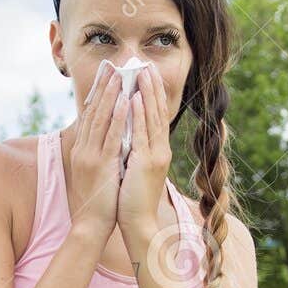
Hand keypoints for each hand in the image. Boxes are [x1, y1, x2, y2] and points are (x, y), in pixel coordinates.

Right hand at [67, 64, 127, 248]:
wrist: (91, 225)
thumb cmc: (98, 201)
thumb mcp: (95, 172)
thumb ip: (99, 153)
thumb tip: (108, 138)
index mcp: (81, 150)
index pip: (89, 116)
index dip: (97, 94)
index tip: (106, 76)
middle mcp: (83, 149)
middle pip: (92, 111)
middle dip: (103, 87)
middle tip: (112, 65)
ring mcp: (90, 156)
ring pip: (101, 118)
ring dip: (111, 94)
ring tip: (119, 74)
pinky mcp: (101, 165)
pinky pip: (111, 136)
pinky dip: (117, 116)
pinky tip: (125, 100)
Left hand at [117, 62, 172, 254]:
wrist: (139, 224)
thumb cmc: (133, 199)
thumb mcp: (135, 169)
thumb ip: (135, 151)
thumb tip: (127, 135)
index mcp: (157, 151)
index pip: (155, 116)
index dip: (152, 94)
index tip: (146, 74)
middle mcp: (160, 150)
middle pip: (156, 111)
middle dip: (151, 86)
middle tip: (145, 63)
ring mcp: (155, 156)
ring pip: (151, 118)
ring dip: (146, 93)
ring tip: (141, 72)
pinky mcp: (146, 164)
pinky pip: (141, 134)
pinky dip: (137, 115)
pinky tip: (133, 99)